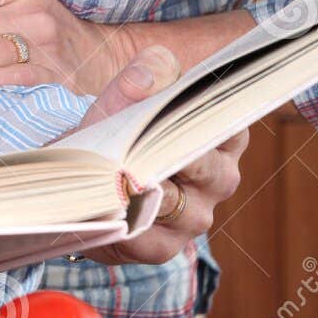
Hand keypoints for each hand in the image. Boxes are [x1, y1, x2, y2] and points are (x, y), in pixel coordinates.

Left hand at [73, 43, 247, 264]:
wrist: (87, 177)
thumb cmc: (121, 130)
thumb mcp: (131, 93)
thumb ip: (148, 71)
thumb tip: (144, 81)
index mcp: (223, 136)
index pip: (229, 122)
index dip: (203, 112)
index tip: (177, 101)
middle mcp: (220, 179)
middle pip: (203, 165)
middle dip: (167, 149)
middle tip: (138, 138)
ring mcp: (196, 216)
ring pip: (173, 201)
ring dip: (141, 186)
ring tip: (116, 171)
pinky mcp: (165, 247)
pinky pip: (146, 234)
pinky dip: (123, 218)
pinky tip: (107, 204)